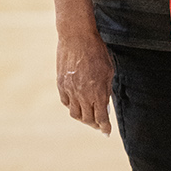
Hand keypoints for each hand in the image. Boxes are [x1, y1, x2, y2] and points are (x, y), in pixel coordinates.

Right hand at [50, 0, 114, 134]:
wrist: (77, 37)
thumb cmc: (97, 52)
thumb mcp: (109, 71)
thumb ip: (106, 89)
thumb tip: (105, 103)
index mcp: (97, 92)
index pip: (101, 118)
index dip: (104, 127)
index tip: (107, 132)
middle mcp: (82, 94)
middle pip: (87, 119)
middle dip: (94, 124)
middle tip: (99, 125)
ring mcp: (69, 90)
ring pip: (74, 113)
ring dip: (82, 118)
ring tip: (88, 116)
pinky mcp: (61, 84)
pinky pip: (65, 102)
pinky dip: (72, 106)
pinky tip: (77, 104)